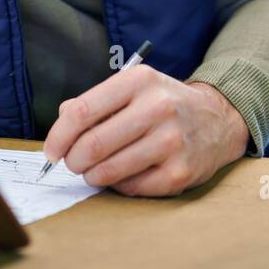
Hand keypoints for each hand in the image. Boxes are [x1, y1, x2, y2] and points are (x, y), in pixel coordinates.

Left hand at [43, 64, 248, 196]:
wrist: (217, 120)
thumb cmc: (163, 105)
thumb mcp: (132, 89)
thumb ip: (93, 102)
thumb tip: (62, 124)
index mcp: (139, 81)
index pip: (83, 111)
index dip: (58, 136)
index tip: (51, 151)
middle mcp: (158, 108)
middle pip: (92, 145)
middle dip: (73, 160)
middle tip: (73, 163)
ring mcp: (172, 142)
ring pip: (109, 171)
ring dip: (92, 175)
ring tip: (94, 170)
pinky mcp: (180, 172)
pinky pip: (131, 187)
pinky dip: (119, 185)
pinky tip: (124, 174)